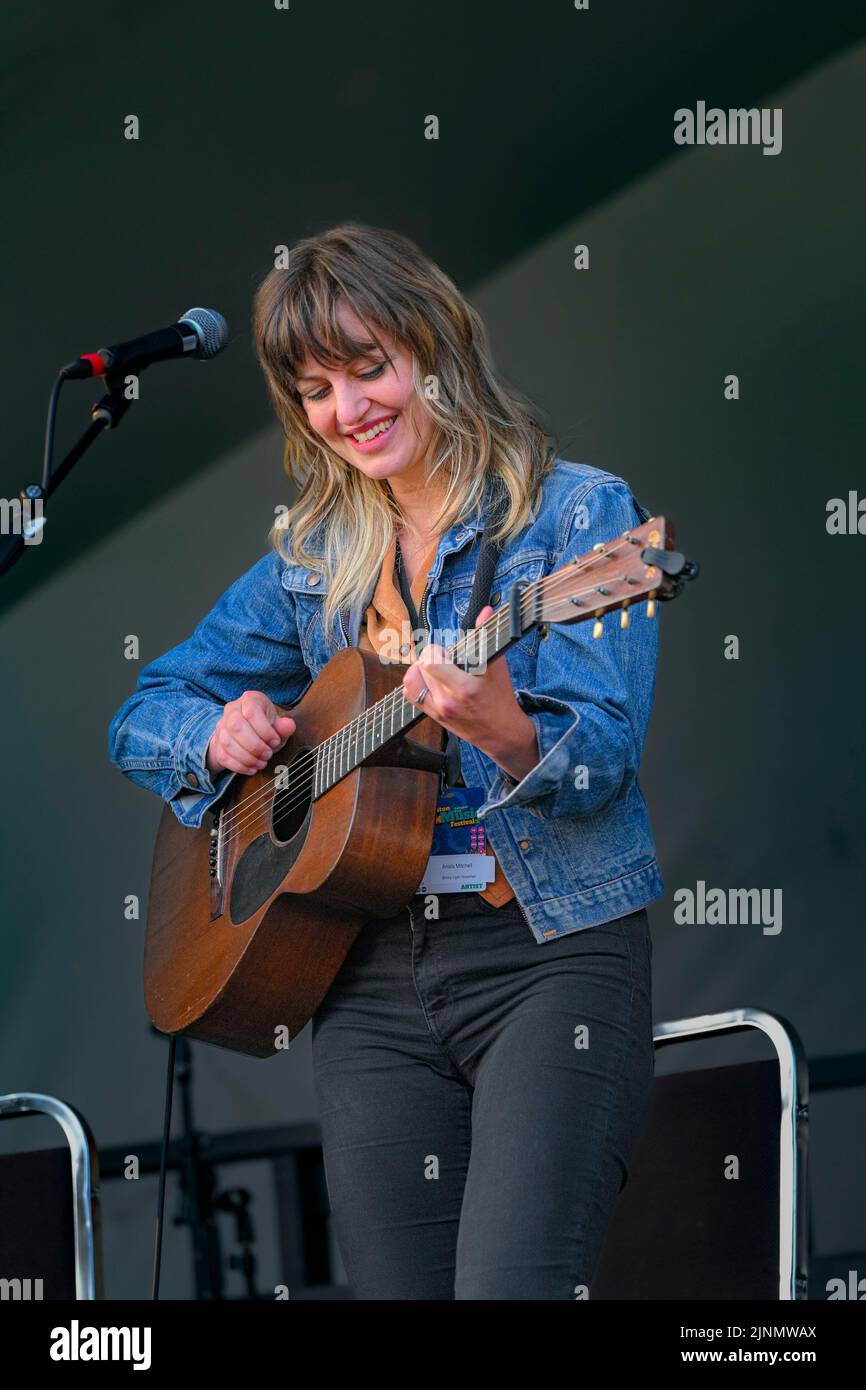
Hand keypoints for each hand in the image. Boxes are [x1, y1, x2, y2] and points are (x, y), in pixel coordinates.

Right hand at [206, 690, 295, 776]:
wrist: (249, 734)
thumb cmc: (266, 728)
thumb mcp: (278, 726)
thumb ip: (284, 727)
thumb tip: (289, 725)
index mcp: (250, 699)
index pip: (252, 713)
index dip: (264, 730)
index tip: (275, 742)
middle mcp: (232, 709)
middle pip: (236, 727)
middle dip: (254, 745)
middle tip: (268, 754)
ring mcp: (221, 726)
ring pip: (228, 743)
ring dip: (247, 758)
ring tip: (261, 763)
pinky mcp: (216, 742)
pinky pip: (223, 756)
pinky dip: (239, 766)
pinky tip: (252, 768)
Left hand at [401, 606, 538, 780]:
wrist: (501, 733)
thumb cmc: (500, 697)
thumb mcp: (497, 668)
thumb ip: (487, 637)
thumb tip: (485, 611)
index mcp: (464, 688)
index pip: (431, 661)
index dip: (436, 650)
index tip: (448, 651)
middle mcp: (447, 700)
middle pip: (422, 665)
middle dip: (433, 656)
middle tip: (446, 659)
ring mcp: (438, 710)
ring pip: (413, 677)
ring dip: (422, 667)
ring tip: (437, 667)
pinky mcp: (432, 715)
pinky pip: (410, 693)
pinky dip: (416, 681)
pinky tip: (429, 679)